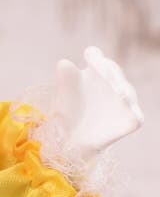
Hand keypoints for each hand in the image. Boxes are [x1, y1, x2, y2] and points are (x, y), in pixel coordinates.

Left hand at [54, 46, 143, 160]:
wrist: (72, 140)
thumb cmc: (67, 112)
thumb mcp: (62, 96)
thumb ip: (64, 79)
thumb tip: (64, 63)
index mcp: (95, 72)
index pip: (95, 56)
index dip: (94, 56)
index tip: (89, 56)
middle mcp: (112, 82)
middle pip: (112, 70)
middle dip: (108, 70)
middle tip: (103, 69)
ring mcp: (124, 100)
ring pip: (126, 91)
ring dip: (122, 90)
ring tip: (119, 93)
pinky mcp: (131, 119)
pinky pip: (134, 115)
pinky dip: (131, 111)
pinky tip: (125, 109)